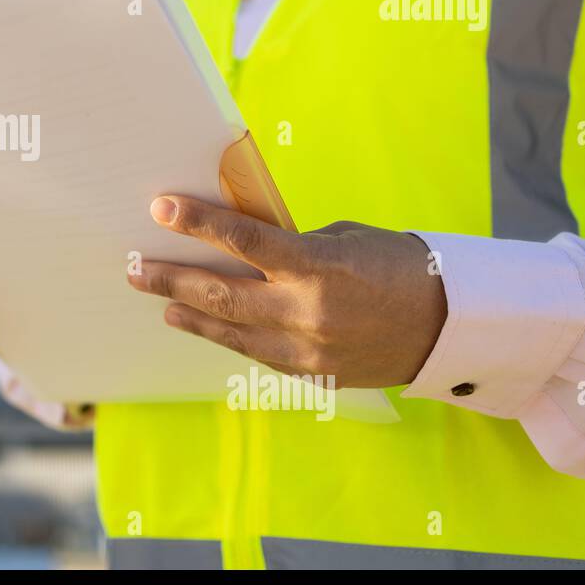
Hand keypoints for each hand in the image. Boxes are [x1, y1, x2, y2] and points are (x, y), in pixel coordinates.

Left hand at [127, 195, 447, 387]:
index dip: (197, 223)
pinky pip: (255, 354)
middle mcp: (306, 312)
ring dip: (188, 314)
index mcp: (317, 267)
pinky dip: (226, 336)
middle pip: (219, 294)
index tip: (160, 208)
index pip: (243, 241)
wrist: (449, 325)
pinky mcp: (312, 375)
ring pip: (229, 332)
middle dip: (170, 279)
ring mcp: (306, 350)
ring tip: (159, 299)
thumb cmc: (396, 265)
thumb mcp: (341, 240)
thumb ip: (288, 247)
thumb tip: (238, 245)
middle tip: (134, 268)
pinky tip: (202, 324)